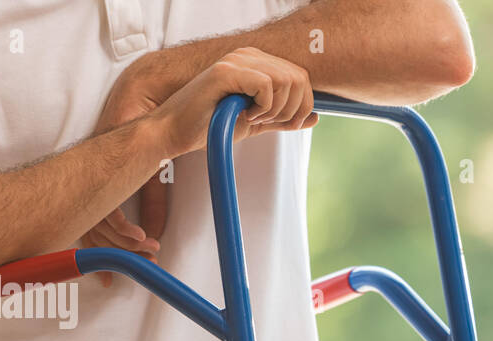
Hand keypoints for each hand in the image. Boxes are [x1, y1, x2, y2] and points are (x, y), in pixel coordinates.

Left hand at [80, 54, 176, 283]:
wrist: (148, 94)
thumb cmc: (151, 128)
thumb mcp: (155, 173)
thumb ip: (151, 201)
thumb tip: (154, 231)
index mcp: (100, 184)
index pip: (92, 226)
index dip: (98, 253)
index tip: (106, 277)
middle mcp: (93, 181)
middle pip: (89, 230)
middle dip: (103, 257)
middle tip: (117, 278)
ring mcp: (96, 175)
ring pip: (99, 223)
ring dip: (123, 244)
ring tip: (145, 251)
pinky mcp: (106, 170)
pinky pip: (109, 208)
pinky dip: (124, 226)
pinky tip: (141, 236)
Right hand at [149, 47, 317, 159]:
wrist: (177, 132)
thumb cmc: (211, 125)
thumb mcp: (256, 122)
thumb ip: (284, 118)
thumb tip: (315, 117)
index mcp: (258, 64)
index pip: (301, 76)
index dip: (303, 104)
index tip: (289, 124)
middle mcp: (249, 56)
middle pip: (299, 77)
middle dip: (293, 109)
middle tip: (270, 122)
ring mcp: (237, 61)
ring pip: (286, 79)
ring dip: (277, 109)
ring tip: (255, 118)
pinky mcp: (226, 72)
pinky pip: (265, 85)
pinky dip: (263, 107)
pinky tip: (246, 115)